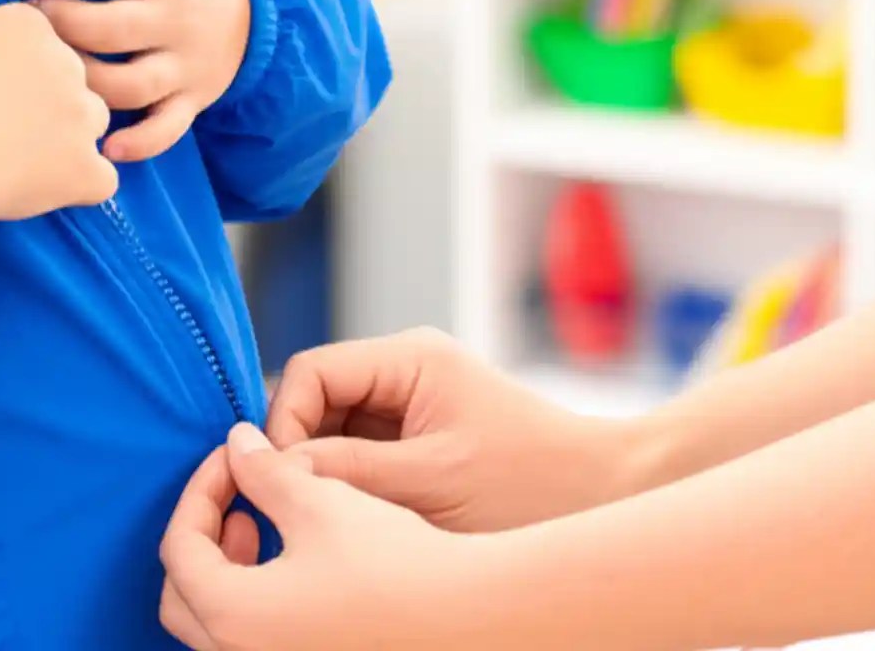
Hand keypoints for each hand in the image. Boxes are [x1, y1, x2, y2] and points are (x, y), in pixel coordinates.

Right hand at [0, 0, 116, 220]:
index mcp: (35, 27)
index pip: (43, 42)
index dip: (17, 66)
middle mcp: (71, 67)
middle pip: (72, 80)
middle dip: (48, 98)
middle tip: (5, 121)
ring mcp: (85, 120)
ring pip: (92, 123)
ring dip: (70, 137)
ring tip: (26, 152)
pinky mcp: (89, 170)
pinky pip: (102, 178)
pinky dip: (84, 184)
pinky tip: (56, 185)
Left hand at [11, 0, 250, 162]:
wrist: (256, 5)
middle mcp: (180, 19)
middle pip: (110, 31)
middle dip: (63, 27)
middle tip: (35, 24)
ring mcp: (188, 66)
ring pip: (131, 85)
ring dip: (87, 82)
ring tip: (59, 73)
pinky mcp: (195, 100)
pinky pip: (167, 129)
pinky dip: (139, 144)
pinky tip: (107, 147)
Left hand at [160, 424, 481, 650]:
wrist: (471, 618)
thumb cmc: (394, 562)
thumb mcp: (320, 502)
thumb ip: (263, 472)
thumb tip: (236, 444)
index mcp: (232, 617)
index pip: (179, 547)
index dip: (200, 491)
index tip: (233, 458)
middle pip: (184, 595)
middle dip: (204, 536)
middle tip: (239, 494)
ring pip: (218, 623)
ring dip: (228, 569)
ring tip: (268, 523)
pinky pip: (257, 638)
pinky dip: (258, 599)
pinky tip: (301, 562)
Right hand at [267, 328, 634, 532]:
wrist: (605, 494)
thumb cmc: (534, 481)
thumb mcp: (432, 480)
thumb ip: (346, 469)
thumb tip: (269, 463)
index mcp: (410, 358)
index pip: (312, 372)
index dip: (283, 421)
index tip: (277, 477)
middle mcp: (405, 371)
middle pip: (316, 399)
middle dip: (297, 449)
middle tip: (288, 504)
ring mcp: (409, 405)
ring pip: (331, 430)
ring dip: (320, 469)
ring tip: (319, 515)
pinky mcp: (415, 438)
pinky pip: (357, 453)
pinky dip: (344, 484)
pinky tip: (347, 517)